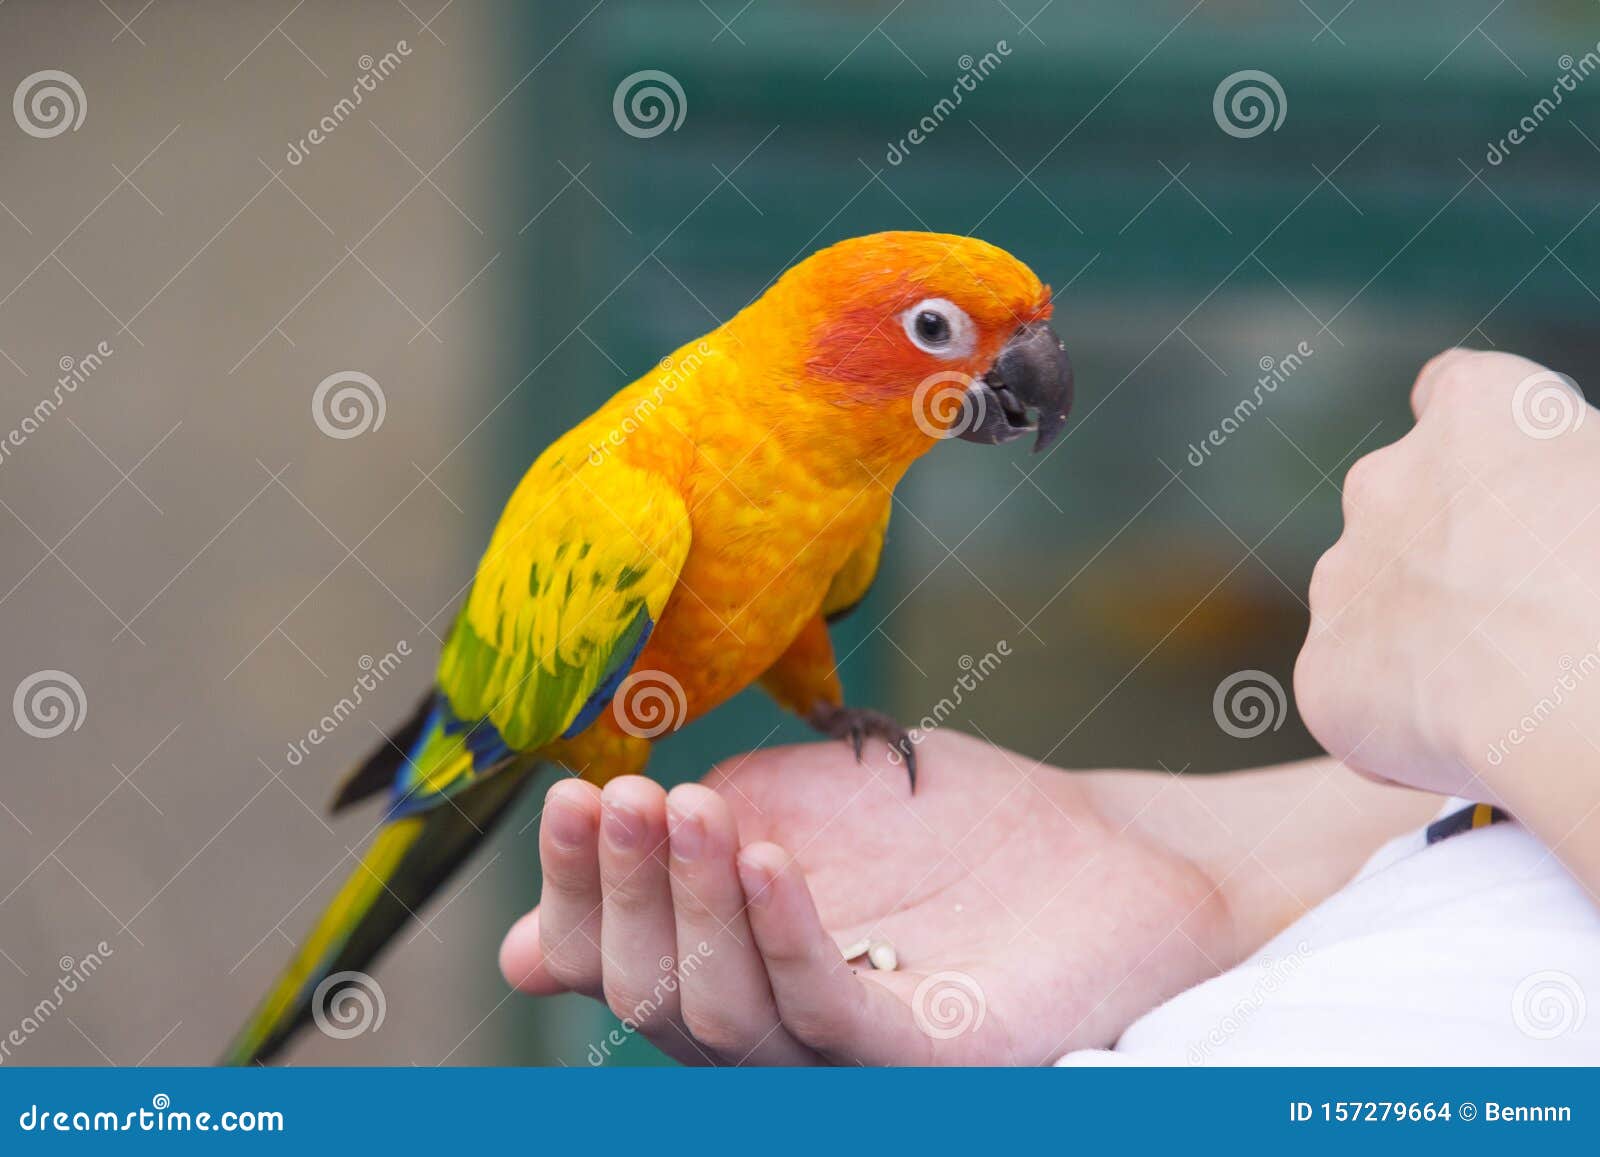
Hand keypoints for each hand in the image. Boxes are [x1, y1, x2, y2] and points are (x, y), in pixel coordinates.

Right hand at [498, 731, 1229, 1064]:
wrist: (1100, 846)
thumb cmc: (941, 826)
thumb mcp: (787, 810)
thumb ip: (681, 851)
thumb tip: (523, 945)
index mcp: (727, 970)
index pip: (608, 969)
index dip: (573, 893)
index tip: (572, 795)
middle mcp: (775, 1030)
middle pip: (652, 999)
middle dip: (623, 891)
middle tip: (625, 794)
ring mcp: (850, 1054)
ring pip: (723, 1019)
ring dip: (688, 906)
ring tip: (688, 805)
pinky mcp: (932, 1056)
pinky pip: (833, 1018)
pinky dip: (784, 938)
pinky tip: (768, 856)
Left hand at [1296, 347, 1599, 802]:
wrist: (1589, 698)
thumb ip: (1574, 475)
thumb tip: (1566, 505)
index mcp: (1479, 411)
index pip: (1451, 392)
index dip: (1481, 441)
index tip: (1504, 478)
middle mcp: (1386, 480)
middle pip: (1402, 505)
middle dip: (1446, 550)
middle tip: (1522, 612)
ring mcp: (1343, 579)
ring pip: (1371, 601)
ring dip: (1418, 634)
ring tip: (1504, 687)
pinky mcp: (1322, 672)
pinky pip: (1356, 692)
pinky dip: (1400, 718)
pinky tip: (1468, 743)